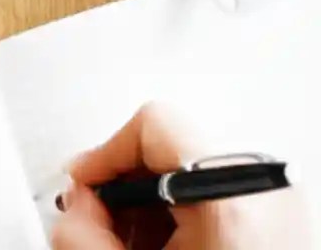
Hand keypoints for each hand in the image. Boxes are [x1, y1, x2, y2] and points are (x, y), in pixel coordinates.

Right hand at [52, 103, 309, 249]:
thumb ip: (84, 235)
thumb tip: (75, 208)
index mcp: (230, 197)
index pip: (153, 126)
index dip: (104, 155)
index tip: (85, 186)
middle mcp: (266, 194)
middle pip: (171, 148)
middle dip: (127, 190)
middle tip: (105, 229)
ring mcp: (282, 209)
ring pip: (192, 174)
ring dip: (153, 209)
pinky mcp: (287, 228)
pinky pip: (220, 199)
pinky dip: (185, 221)